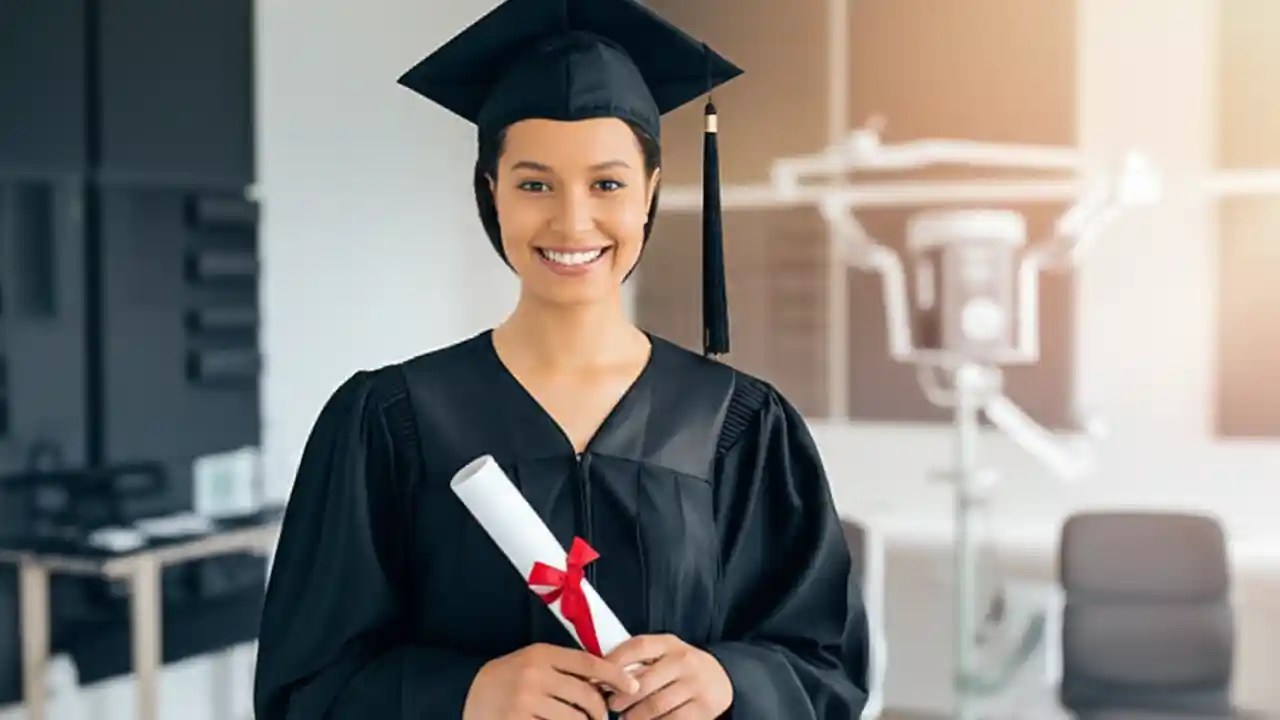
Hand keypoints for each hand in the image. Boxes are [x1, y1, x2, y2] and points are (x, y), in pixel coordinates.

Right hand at [463, 642, 639, 719]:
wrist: (462, 692)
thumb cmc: (506, 679)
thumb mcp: (532, 662)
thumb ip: (564, 667)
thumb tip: (605, 681)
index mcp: (541, 654)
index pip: (590, 663)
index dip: (616, 676)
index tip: (631, 686)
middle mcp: (534, 675)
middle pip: (587, 696)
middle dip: (600, 712)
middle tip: (601, 719)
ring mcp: (524, 701)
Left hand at [604, 634, 732, 719]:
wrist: (721, 679)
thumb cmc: (679, 667)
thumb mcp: (664, 654)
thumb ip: (638, 659)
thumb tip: (599, 674)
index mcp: (669, 643)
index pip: (638, 647)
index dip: (614, 662)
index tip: (597, 677)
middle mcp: (684, 660)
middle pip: (643, 682)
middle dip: (621, 697)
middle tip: (610, 705)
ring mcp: (695, 684)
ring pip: (655, 706)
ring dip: (634, 716)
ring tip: (626, 718)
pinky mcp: (703, 708)